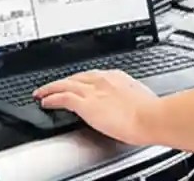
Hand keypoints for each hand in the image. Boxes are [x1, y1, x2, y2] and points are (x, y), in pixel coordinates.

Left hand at [33, 70, 161, 144]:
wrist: (151, 117)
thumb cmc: (151, 112)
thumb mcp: (140, 98)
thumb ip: (128, 98)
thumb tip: (128, 104)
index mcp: (116, 77)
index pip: (91, 75)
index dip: (79, 80)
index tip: (75, 83)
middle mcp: (102, 80)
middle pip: (75, 77)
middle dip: (63, 81)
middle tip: (53, 85)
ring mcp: (93, 91)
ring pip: (64, 85)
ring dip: (50, 88)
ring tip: (41, 92)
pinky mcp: (86, 104)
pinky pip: (62, 98)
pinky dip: (51, 98)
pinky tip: (45, 102)